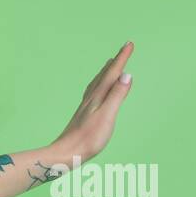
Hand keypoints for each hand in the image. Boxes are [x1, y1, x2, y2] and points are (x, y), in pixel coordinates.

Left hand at [54, 42, 134, 162]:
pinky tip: (96, 90)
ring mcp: (86, 106)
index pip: (113, 73)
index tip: (129, 43)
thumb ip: (117, 96)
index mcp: (98, 96)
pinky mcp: (84, 115)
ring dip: (106, 72)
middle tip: (124, 49)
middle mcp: (91, 98)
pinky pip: (93, 93)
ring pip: (98, 83)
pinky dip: (98, 85)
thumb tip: (126, 75)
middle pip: (105, 75)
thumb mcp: (107, 116)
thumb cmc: (88, 138)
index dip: (122, 58)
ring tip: (110, 64)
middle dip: (116, 62)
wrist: (66, 153)